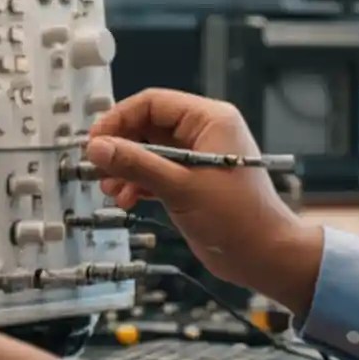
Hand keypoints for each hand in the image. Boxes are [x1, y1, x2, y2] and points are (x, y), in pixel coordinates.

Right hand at [87, 88, 323, 315]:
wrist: (264, 256)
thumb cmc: (237, 219)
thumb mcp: (180, 187)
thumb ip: (136, 165)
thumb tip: (98, 147)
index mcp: (211, 120)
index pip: (154, 103)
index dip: (120, 118)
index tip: (95, 140)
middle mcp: (205, 133)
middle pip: (148, 126)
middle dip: (121, 147)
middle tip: (98, 167)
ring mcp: (198, 157)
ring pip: (150, 151)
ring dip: (127, 168)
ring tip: (111, 189)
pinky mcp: (193, 180)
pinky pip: (157, 171)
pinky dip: (139, 182)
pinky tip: (127, 198)